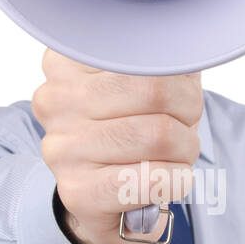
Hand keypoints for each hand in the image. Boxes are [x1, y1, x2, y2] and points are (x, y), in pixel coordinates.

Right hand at [32, 50, 202, 243]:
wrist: (101, 191)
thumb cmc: (130, 125)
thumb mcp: (142, 78)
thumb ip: (162, 56)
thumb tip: (189, 52)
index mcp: (67, 60)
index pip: (143, 52)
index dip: (177, 75)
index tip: (178, 91)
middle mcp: (56, 100)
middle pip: (155, 91)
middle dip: (189, 112)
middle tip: (186, 126)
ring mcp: (61, 148)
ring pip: (158, 135)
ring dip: (187, 148)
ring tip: (179, 153)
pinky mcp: (78, 191)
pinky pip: (151, 179)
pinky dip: (178, 180)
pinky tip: (174, 180)